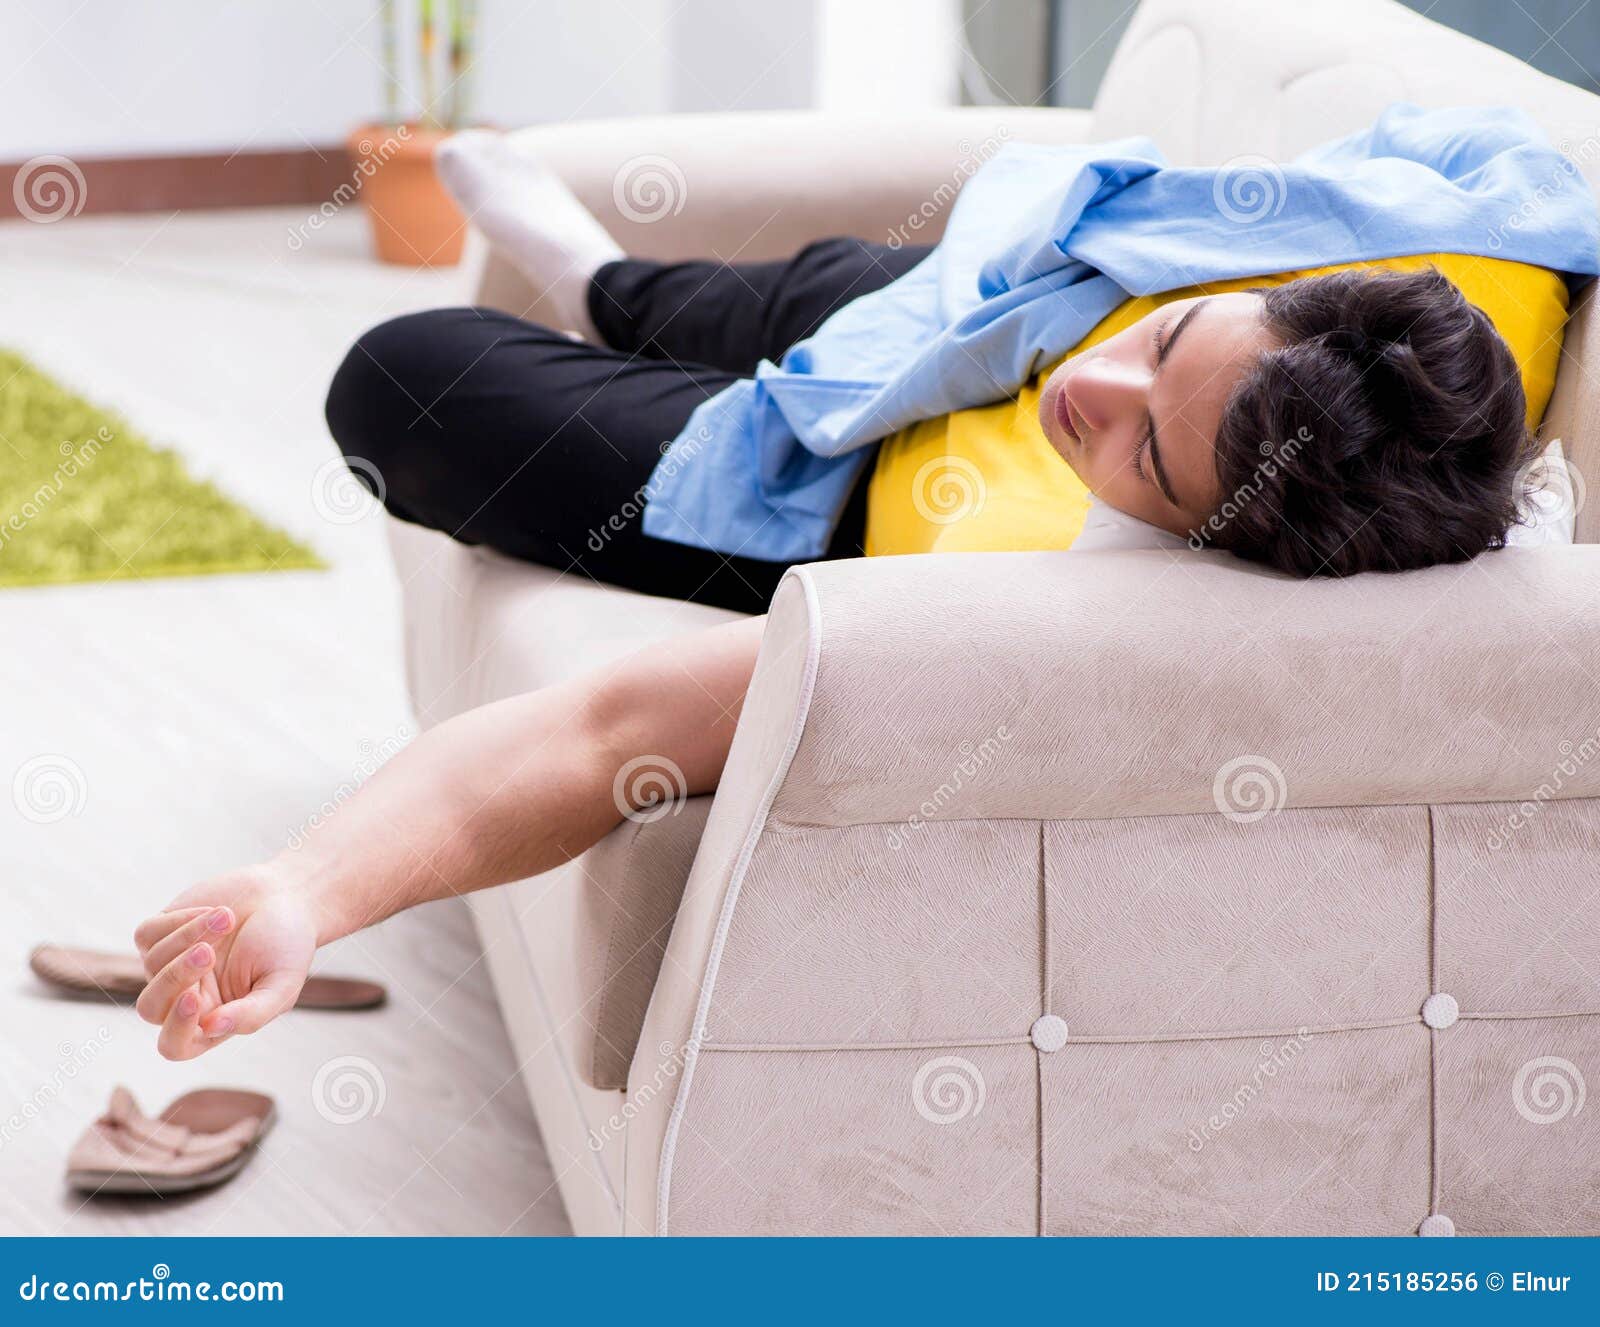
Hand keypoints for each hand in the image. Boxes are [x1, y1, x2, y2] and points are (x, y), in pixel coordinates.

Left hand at [133, 867, 317, 1058]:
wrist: (283, 897)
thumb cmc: (286, 945)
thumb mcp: (282, 984)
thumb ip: (252, 1014)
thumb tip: (212, 1027)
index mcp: (213, 1019)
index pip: (175, 1045)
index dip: (176, 1029)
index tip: (194, 996)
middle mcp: (185, 995)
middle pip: (151, 1007)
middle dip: (176, 978)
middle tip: (208, 953)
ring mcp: (167, 965)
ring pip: (153, 964)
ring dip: (191, 937)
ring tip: (228, 918)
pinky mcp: (160, 933)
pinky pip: (148, 934)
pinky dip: (180, 920)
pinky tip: (212, 912)